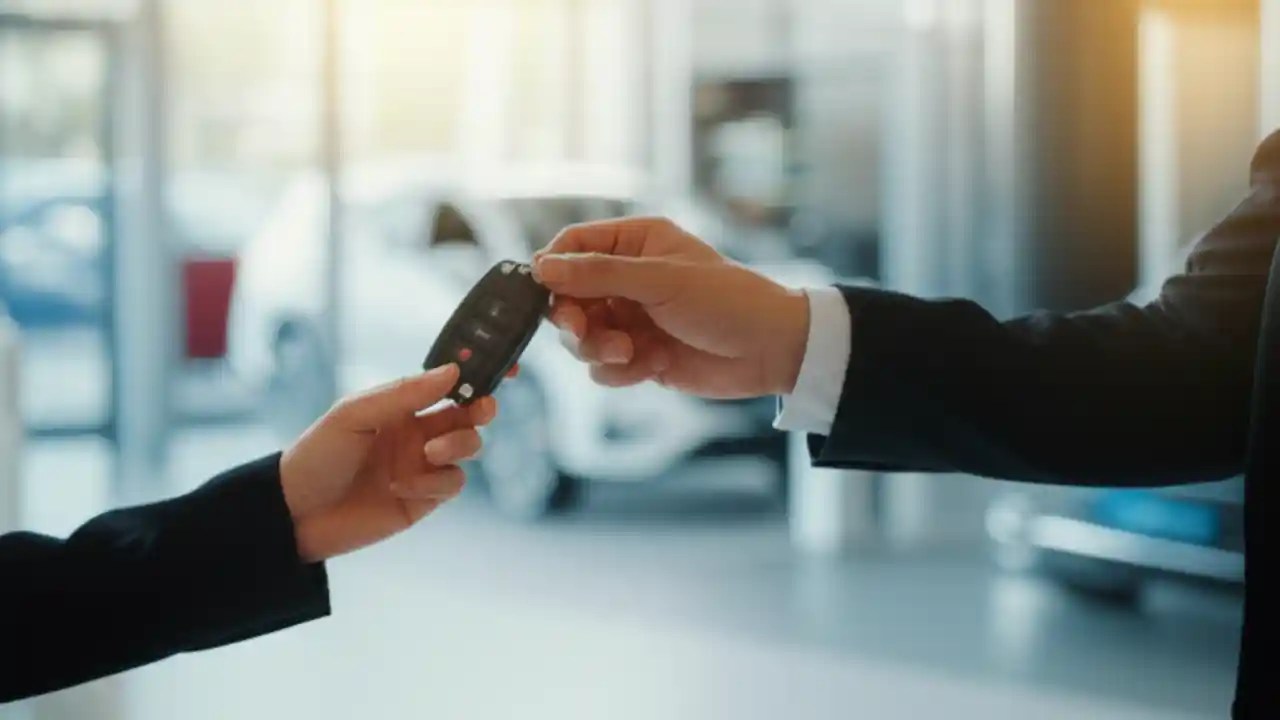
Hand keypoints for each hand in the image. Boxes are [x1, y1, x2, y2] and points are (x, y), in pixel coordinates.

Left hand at [279, 364, 495, 562]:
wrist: (296, 514)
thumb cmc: (318, 455)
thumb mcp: (355, 414)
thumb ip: (405, 393)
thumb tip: (453, 371)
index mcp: (402, 406)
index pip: (448, 385)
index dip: (476, 376)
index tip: (502, 368)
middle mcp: (418, 433)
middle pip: (469, 415)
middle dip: (481, 410)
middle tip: (480, 410)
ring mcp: (423, 466)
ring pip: (468, 448)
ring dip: (458, 446)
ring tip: (428, 454)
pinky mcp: (424, 498)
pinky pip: (451, 484)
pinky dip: (434, 483)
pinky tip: (400, 486)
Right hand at [532, 217, 808, 398]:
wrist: (771, 351)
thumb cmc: (727, 301)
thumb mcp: (660, 280)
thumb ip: (598, 274)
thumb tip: (542, 266)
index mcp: (636, 242)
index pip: (573, 245)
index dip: (553, 268)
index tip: (544, 291)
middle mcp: (629, 278)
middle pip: (568, 296)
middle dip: (573, 318)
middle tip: (581, 330)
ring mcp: (632, 318)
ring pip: (581, 336)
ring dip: (597, 349)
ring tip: (628, 352)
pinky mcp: (639, 355)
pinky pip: (604, 367)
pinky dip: (620, 371)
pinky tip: (653, 365)